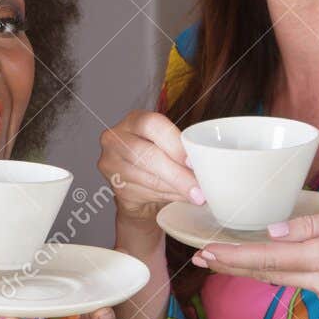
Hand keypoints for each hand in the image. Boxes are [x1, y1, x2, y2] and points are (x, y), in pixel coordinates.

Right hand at [98, 110, 201, 224]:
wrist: (136, 187)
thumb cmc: (156, 159)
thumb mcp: (166, 145)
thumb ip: (180, 149)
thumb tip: (206, 164)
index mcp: (133, 121)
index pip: (152, 125)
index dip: (174, 143)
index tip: (193, 162)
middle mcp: (115, 139)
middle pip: (147, 155)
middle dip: (177, 174)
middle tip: (199, 188)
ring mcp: (111, 164)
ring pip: (148, 178)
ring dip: (176, 189)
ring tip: (196, 195)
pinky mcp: (116, 187)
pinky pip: (146, 194)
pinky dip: (168, 197)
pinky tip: (181, 197)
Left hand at [191, 204, 318, 312]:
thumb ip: (310, 225)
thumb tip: (271, 232)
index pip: (268, 259)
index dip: (234, 257)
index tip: (205, 253)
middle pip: (267, 275)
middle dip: (232, 266)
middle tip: (199, 258)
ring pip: (283, 282)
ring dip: (253, 271)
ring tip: (223, 259)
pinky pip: (302, 286)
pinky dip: (283, 274)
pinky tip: (267, 264)